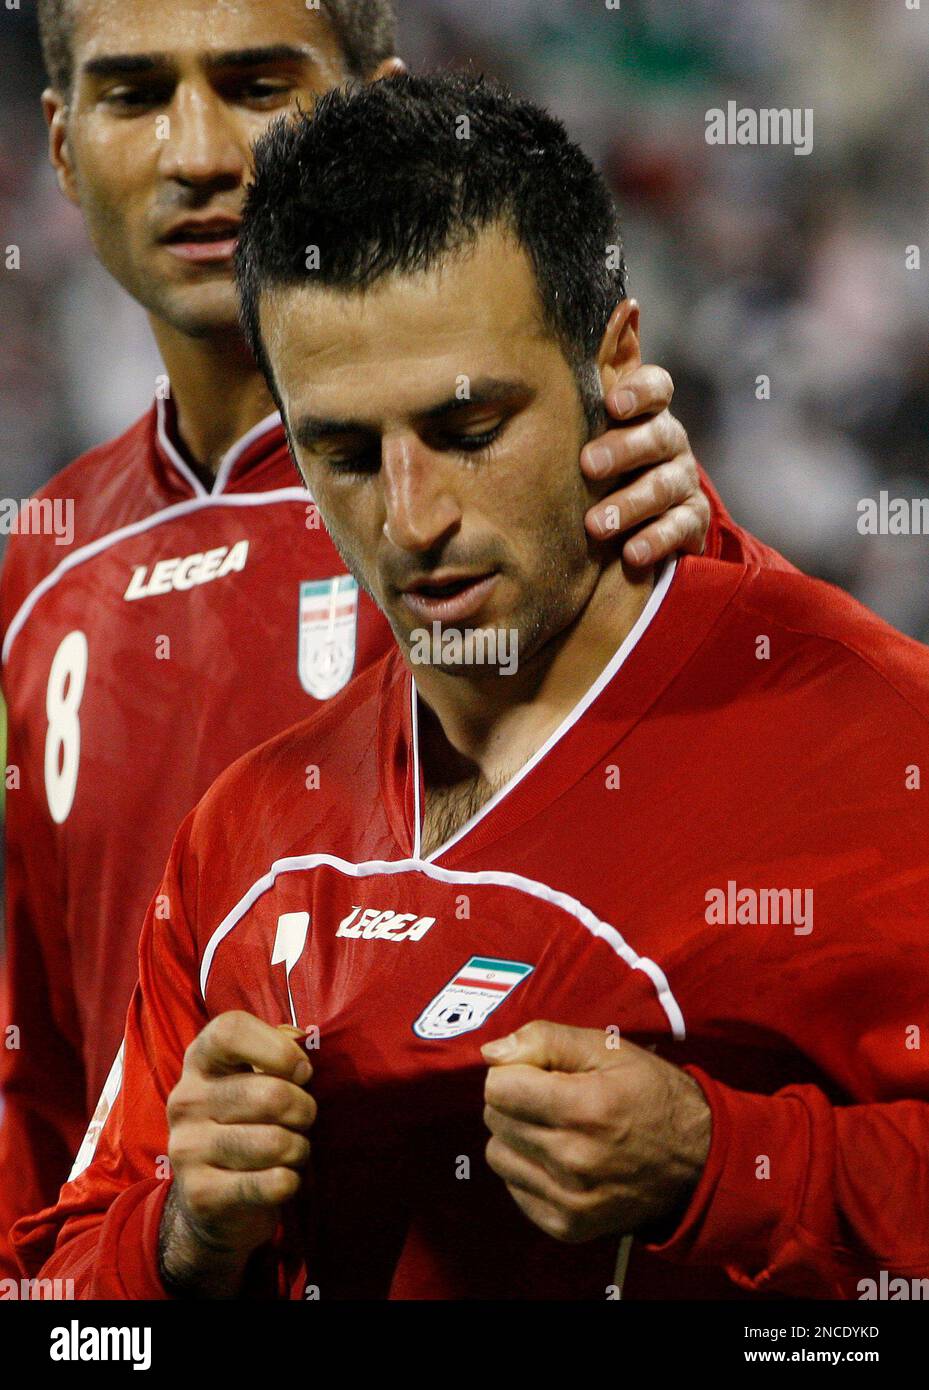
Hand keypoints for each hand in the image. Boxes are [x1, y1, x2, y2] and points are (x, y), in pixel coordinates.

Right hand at [159, 1013, 315, 1296]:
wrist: (211, 1200)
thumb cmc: (248, 1122)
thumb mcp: (254, 1078)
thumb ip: (277, 1055)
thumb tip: (303, 1052)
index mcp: (200, 1061)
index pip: (230, 1031)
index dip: (278, 1049)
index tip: (302, 1072)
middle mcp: (186, 1100)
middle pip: (270, 1094)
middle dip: (304, 1111)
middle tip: (302, 1120)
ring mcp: (187, 1148)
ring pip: (275, 1142)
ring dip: (298, 1149)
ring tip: (290, 1151)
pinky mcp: (200, 1194)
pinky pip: (272, 1183)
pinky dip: (290, 1182)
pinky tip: (280, 1179)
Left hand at [481, 1020, 710, 1243]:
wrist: (698, 1161)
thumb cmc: (650, 1094)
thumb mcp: (608, 1048)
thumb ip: (546, 1040)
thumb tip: (491, 1053)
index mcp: (585, 1109)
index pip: (499, 1087)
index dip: (515, 1072)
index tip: (542, 1073)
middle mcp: (574, 1161)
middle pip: (495, 1119)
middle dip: (516, 1101)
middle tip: (553, 1098)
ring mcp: (570, 1200)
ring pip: (498, 1155)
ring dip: (517, 1136)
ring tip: (555, 1128)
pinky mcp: (568, 1226)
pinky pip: (515, 1189)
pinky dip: (529, 1170)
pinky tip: (560, 1159)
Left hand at [581, 362, 709, 566]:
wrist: (643, 519)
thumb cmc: (603, 468)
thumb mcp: (589, 438)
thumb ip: (574, 409)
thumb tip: (530, 367)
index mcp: (647, 415)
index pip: (655, 388)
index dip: (639, 392)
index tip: (612, 404)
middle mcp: (670, 443)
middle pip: (657, 436)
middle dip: (623, 450)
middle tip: (588, 465)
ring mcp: (683, 481)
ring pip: (664, 486)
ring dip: (630, 504)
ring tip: (596, 524)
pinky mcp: (692, 519)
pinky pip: (679, 527)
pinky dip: (655, 540)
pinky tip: (631, 553)